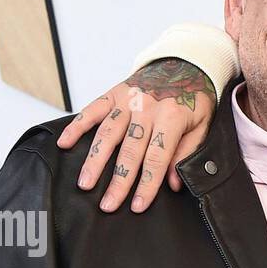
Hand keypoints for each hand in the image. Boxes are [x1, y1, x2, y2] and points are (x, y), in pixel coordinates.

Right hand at [56, 58, 216, 212]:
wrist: (185, 62)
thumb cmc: (195, 98)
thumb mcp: (202, 125)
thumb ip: (186, 153)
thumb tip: (173, 183)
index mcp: (171, 117)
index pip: (157, 158)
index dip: (147, 184)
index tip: (137, 205)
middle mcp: (146, 108)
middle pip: (130, 151)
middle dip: (118, 181)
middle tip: (108, 205)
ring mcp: (128, 99)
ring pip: (107, 133)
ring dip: (95, 161)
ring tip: (86, 183)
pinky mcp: (114, 93)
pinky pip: (92, 110)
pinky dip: (76, 126)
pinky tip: (65, 143)